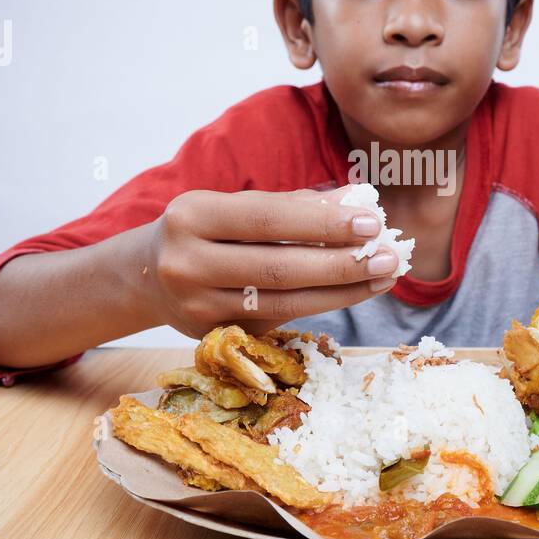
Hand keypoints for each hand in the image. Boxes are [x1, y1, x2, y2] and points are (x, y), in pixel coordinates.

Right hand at [144, 186, 399, 337]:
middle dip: (341, 264)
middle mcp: (188, 262)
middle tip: (389, 257)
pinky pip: (277, 320)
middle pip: (278, 267)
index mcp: (193, 215)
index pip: (269, 218)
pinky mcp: (213, 336)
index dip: (323, 222)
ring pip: (283, 302)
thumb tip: (359, 201)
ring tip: (382, 278)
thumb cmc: (208, 230)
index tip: (371, 223)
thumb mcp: (237, 206)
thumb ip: (295, 204)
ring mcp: (197, 306)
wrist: (149, 276)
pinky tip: (352, 293)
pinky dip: (320, 306)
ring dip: (341, 292)